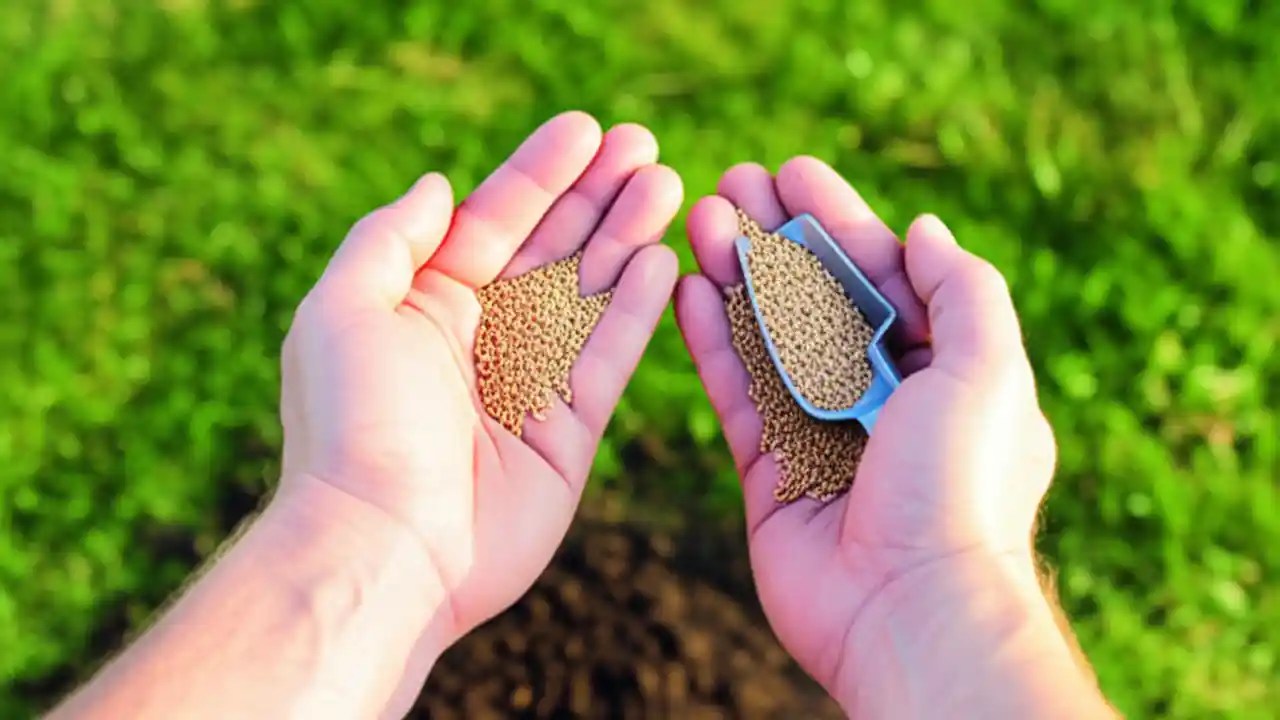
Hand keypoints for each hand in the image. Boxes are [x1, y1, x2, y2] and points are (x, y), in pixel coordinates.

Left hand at [279, 111, 680, 643]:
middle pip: (551, 248)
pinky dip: (635, 311)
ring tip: (669, 186)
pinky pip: (606, 358)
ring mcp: (525, 383)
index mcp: (422, 304)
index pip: (493, 220)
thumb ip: (392, 239)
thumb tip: (441, 185)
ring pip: (588, 293)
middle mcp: (477, 338)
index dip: (540, 173)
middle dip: (597, 196)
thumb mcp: (345, 309)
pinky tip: (662, 262)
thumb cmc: (352, 423)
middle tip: (646, 147)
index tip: (588, 128)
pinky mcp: (566, 433)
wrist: (382, 545)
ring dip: (627, 238)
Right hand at [676, 158, 1077, 713]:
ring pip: (769, 338)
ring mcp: (822, 433)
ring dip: (737, 275)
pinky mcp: (772, 472)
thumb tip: (923, 229)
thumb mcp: (987, 371)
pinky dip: (712, 341)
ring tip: (701, 216)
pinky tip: (688, 288)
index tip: (794, 172)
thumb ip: (962, 291)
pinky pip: (737, 393)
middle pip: (819, 298)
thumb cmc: (960, 489)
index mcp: (944, 371)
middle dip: (777, 238)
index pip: (884, 276)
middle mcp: (882, 398)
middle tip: (732, 181)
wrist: (909, 611)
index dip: (840, 221)